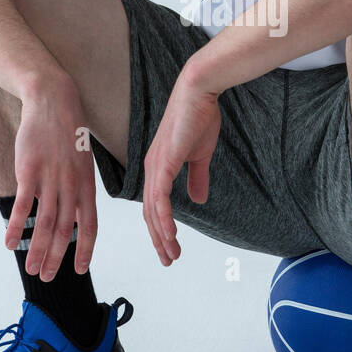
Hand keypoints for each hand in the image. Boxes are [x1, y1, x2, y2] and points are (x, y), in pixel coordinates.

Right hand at [4, 79, 98, 279]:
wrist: (53, 101)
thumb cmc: (67, 135)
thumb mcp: (81, 164)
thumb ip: (77, 191)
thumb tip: (72, 217)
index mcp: (87, 186)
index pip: (90, 225)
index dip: (85, 250)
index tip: (79, 270)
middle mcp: (71, 186)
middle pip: (65, 230)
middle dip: (57, 258)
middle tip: (48, 278)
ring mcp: (50, 179)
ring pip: (44, 223)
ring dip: (37, 250)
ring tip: (31, 269)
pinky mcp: (29, 171)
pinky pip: (23, 205)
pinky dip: (16, 226)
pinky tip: (9, 242)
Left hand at [142, 63, 221, 265]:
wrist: (199, 92)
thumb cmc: (199, 116)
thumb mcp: (200, 155)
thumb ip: (197, 178)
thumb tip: (198, 199)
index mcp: (158, 166)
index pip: (155, 205)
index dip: (161, 228)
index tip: (170, 247)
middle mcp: (152, 168)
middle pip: (150, 213)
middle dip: (159, 239)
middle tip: (169, 259)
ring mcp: (156, 165)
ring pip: (154, 210)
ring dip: (162, 234)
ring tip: (171, 253)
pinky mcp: (164, 161)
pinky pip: (160, 196)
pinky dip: (164, 217)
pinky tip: (169, 233)